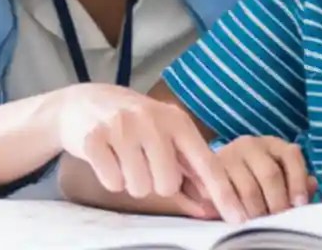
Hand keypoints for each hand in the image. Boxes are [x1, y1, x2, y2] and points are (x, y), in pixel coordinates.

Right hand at [56, 83, 244, 222]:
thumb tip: (210, 207)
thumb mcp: (165, 138)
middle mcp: (152, 120)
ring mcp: (122, 127)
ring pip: (139, 187)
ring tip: (124, 158)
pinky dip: (110, 178)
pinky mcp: (95, 137)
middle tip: (143, 162)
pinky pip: (113, 182)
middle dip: (155, 183)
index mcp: (177, 121)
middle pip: (167, 184)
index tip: (238, 218)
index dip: (223, 193)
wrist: (83, 102)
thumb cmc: (132, 125)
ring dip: (131, 181)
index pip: (206, 163)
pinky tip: (107, 157)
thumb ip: (188, 173)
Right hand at [216, 136, 316, 219]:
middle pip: (270, 174)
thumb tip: (312, 185)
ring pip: (249, 189)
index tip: (300, 204)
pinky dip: (237, 211)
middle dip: (277, 202)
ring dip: (258, 211)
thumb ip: (296, 181)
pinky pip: (226, 195)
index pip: (291, 156)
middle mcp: (251, 145)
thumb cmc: (254, 178)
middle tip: (279, 220)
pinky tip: (242, 219)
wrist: (214, 175)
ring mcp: (229, 155)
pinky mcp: (211, 171)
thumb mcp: (278, 174)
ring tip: (262, 223)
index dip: (298, 182)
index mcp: (273, 144)